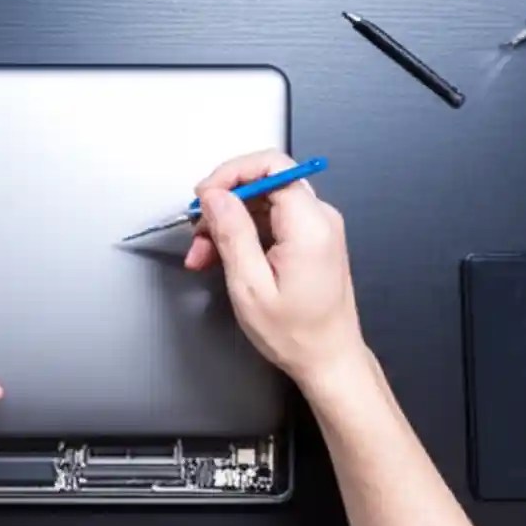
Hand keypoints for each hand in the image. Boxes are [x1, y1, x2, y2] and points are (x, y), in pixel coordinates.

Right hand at [185, 150, 366, 393]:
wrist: (329, 360)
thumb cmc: (297, 334)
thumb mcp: (250, 286)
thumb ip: (232, 233)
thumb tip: (215, 195)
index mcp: (310, 225)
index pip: (270, 166)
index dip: (230, 174)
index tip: (203, 197)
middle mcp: (319, 218)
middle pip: (263, 182)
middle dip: (223, 204)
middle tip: (197, 235)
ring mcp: (316, 227)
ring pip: (261, 202)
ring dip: (227, 222)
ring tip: (203, 255)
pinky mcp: (309, 238)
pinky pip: (270, 220)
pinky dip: (242, 234)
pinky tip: (222, 257)